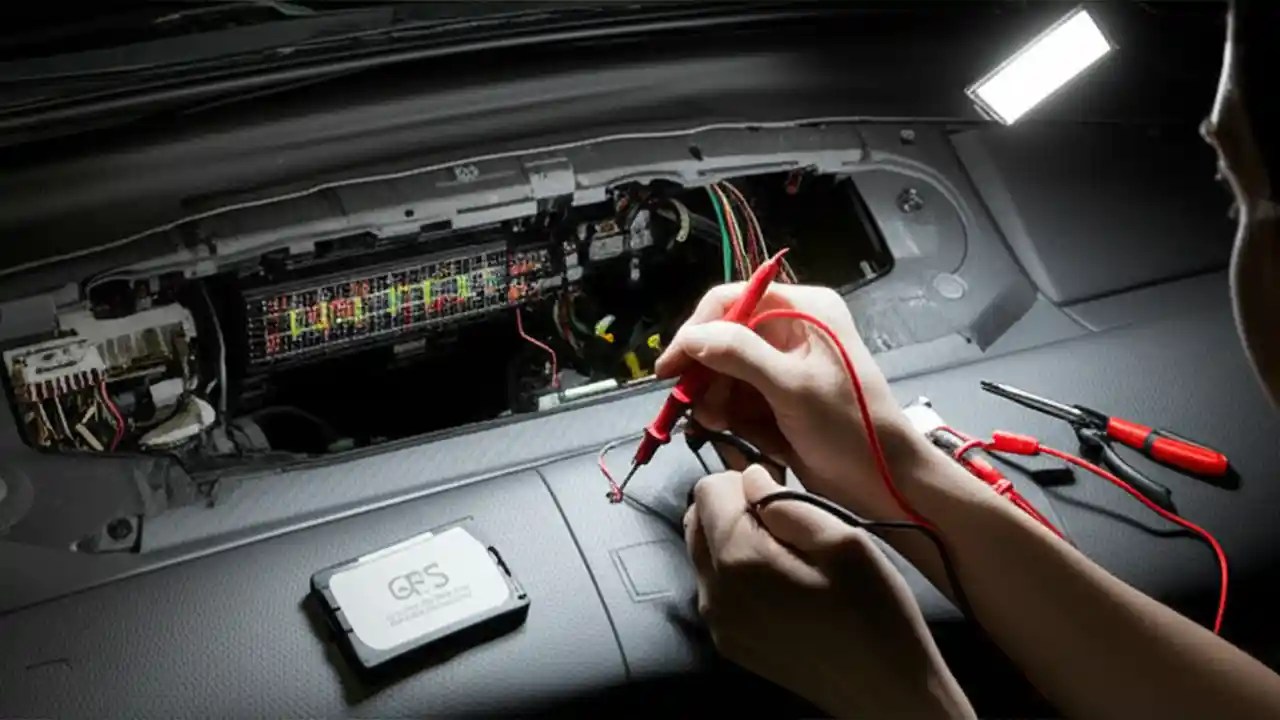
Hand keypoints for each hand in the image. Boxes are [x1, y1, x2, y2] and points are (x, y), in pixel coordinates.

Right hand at [657, 283, 930, 520]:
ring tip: (715, 422)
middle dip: (705, 372)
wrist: (882, 480)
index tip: (669, 368)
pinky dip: (726, 411)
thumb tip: (690, 338)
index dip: (695, 331)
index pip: (731, 301)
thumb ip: (739, 354)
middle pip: (722, 336)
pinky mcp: (778, 395)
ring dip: (713, 396)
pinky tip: (727, 427)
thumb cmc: (848, 426)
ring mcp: (783, 363)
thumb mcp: (792, 386)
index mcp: (803, 308)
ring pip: (724, 369)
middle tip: (692, 405)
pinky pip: (736, 394)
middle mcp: (790, 327)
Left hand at [684, 465, 972, 717]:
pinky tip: (780, 583)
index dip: (742, 480)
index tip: (779, 492)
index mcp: (739, 560)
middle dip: (730, 507)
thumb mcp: (844, 542)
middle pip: (695, 520)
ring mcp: (718, 622)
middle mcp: (714, 592)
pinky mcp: (728, 642)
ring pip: (702, 553)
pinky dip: (735, 571)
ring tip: (785, 552)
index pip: (706, 490)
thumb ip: (787, 501)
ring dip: (730, 538)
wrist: (884, 690)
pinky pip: (715, 587)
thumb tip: (751, 477)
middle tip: (782, 519)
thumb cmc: (874, 613)